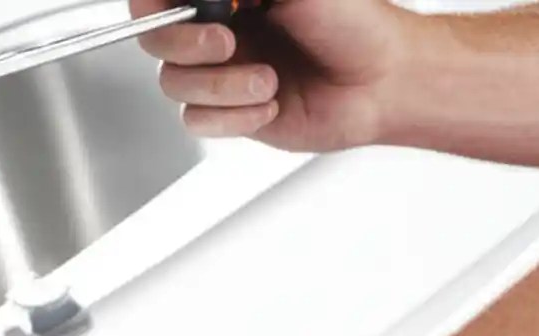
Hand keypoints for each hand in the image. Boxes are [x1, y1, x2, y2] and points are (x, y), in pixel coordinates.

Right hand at [130, 0, 414, 150]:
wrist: (384, 82)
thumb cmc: (356, 24)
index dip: (154, 5)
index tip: (180, 7)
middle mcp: (218, 28)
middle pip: (156, 38)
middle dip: (186, 44)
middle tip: (228, 43)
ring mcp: (220, 71)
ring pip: (174, 83)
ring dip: (223, 87)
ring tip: (269, 81)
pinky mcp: (228, 111)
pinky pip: (197, 120)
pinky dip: (233, 117)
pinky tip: (271, 104)